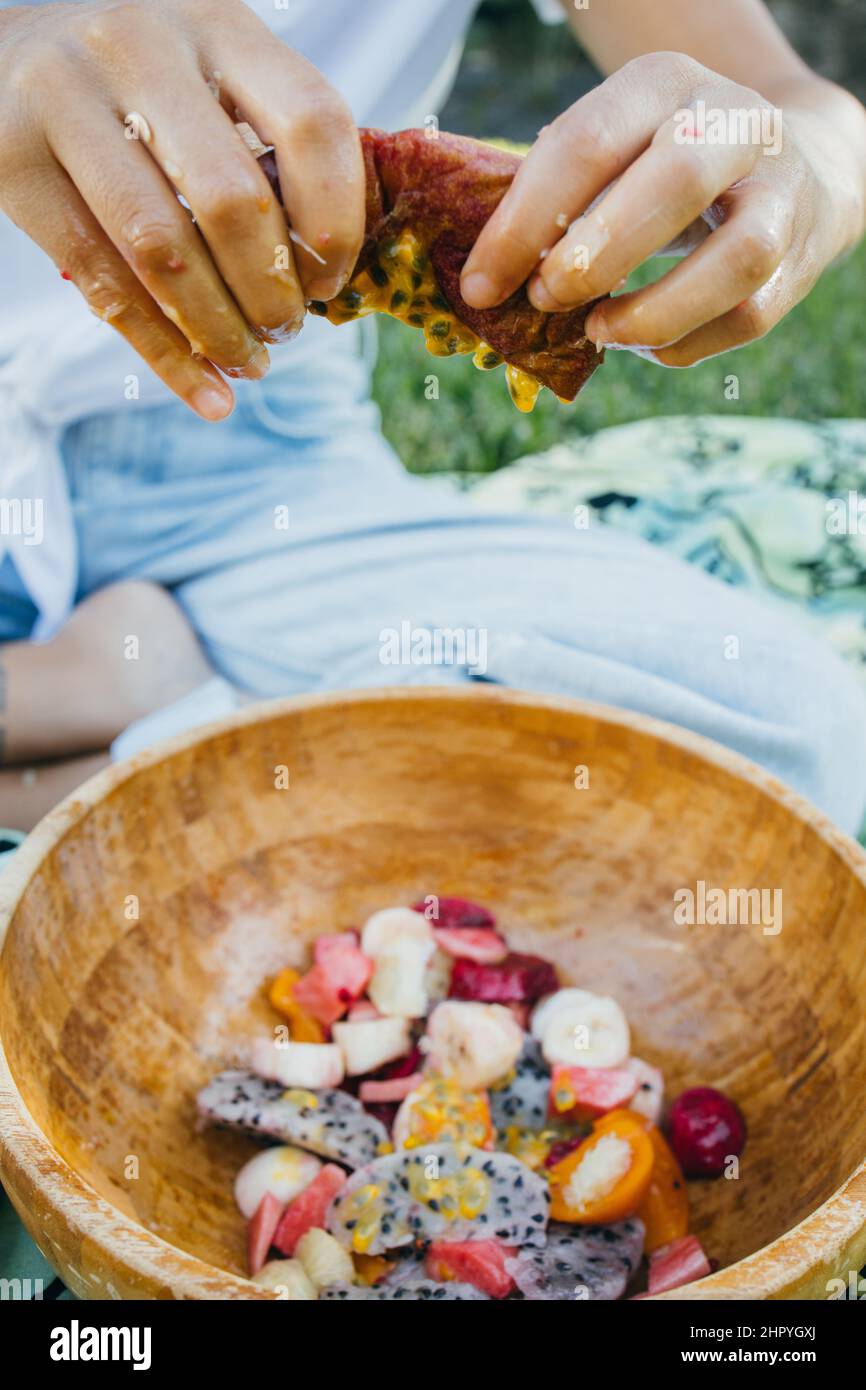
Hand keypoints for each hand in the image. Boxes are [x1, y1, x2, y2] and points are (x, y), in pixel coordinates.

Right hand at [0, 0, 363, 416]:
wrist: (4, 55)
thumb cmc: (140, 89)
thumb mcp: (211, 79)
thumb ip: (266, 145)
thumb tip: (330, 273)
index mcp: (217, 24)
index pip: (311, 123)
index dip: (337, 220)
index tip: (331, 280)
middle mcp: (141, 45)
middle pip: (233, 200)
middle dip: (272, 291)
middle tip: (285, 329)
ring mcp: (66, 97)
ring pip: (163, 249)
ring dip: (220, 331)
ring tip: (249, 363)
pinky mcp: (13, 159)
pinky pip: (102, 282)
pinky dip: (164, 354)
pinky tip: (205, 392)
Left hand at [461, 52, 865, 365]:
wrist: (793, 163)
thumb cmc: (662, 165)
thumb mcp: (612, 150)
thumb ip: (555, 200)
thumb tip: (486, 282)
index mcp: (663, 83)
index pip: (586, 144)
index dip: (523, 222)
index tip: (480, 285)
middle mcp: (733, 123)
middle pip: (674, 181)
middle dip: (596, 255)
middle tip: (544, 299)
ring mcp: (780, 189)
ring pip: (738, 259)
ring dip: (655, 312)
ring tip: (599, 331)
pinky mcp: (802, 253)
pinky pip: (749, 314)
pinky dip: (686, 343)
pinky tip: (642, 345)